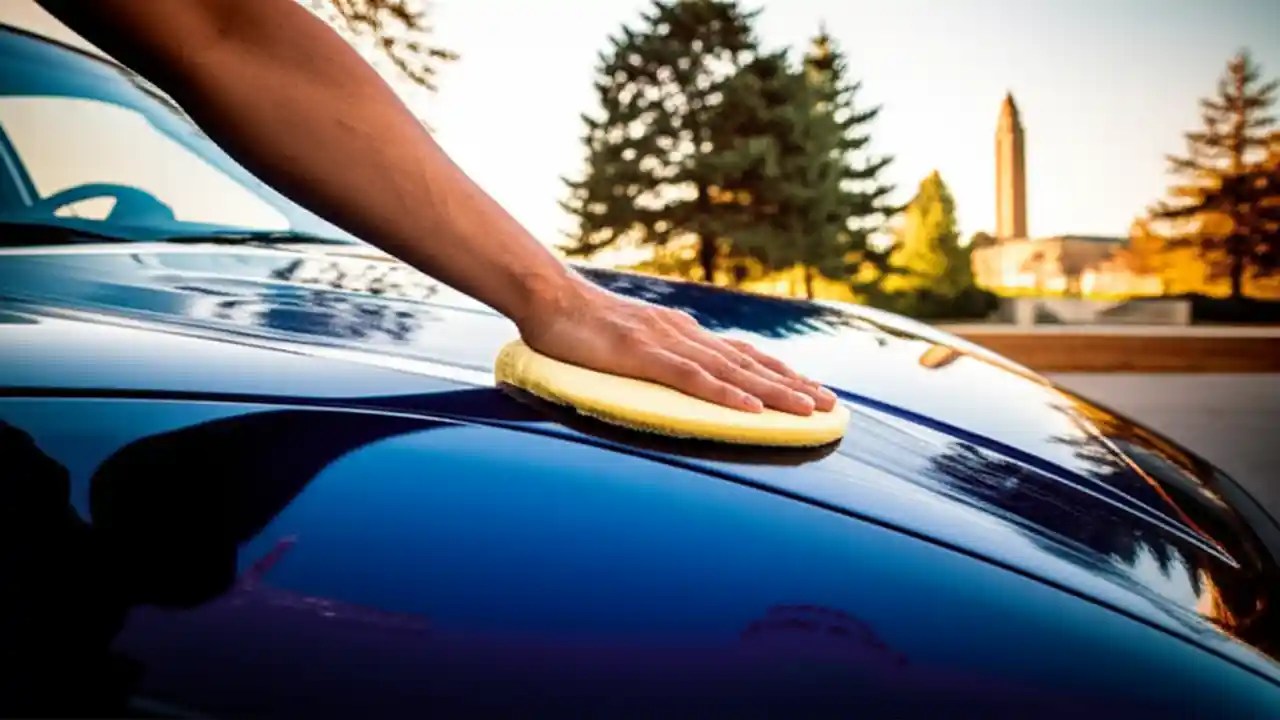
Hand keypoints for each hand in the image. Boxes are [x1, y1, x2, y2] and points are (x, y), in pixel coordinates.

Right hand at [516, 275, 836, 415]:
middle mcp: (683, 333)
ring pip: (731, 370)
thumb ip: (657, 351)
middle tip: (830, 404)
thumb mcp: (629, 337)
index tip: (810, 390)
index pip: (740, 355)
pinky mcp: (643, 354)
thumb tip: (682, 368)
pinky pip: (692, 378)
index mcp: (680, 332)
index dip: (778, 373)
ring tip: (808, 409)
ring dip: (774, 391)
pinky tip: (752, 408)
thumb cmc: (580, 322)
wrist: (547, 295)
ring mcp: (665, 342)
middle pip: (748, 362)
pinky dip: (726, 394)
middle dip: (792, 384)